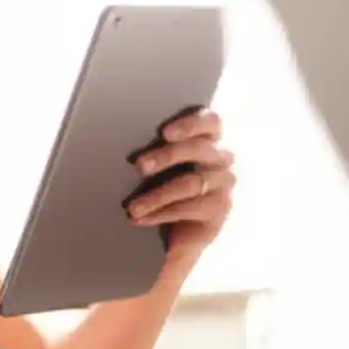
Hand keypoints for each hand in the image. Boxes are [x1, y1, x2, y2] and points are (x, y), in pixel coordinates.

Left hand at [125, 107, 236, 261]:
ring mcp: (223, 185)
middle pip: (198, 149)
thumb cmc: (162, 181)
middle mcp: (221, 158)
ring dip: (157, 196)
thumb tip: (125, 145)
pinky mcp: (219, 212)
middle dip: (166, 156)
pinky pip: (188, 209)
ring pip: (190, 184)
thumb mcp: (159, 162)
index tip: (165, 132)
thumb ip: (154, 147)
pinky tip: (140, 218)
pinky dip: (160, 214)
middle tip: (139, 166)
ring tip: (132, 208)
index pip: (209, 121)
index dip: (190, 124)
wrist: (178, 227)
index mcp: (209, 137)